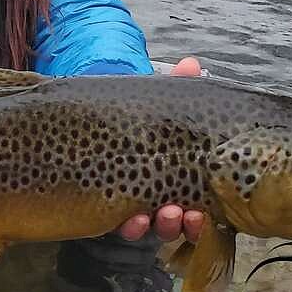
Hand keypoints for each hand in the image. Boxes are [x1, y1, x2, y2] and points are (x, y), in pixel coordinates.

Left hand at [116, 57, 204, 244]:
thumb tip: (192, 64)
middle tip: (186, 213)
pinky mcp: (109, 212)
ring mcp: (136, 206)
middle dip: (186, 221)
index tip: (205, 210)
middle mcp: (161, 196)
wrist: (86, 124)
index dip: (204, 212)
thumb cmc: (131, 117)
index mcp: (178, 174)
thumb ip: (174, 87)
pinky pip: (123, 227)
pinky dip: (132, 226)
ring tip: (168, 213)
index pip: (198, 197)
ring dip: (166, 225)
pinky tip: (132, 218)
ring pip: (156, 226)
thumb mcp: (153, 103)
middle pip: (180, 219)